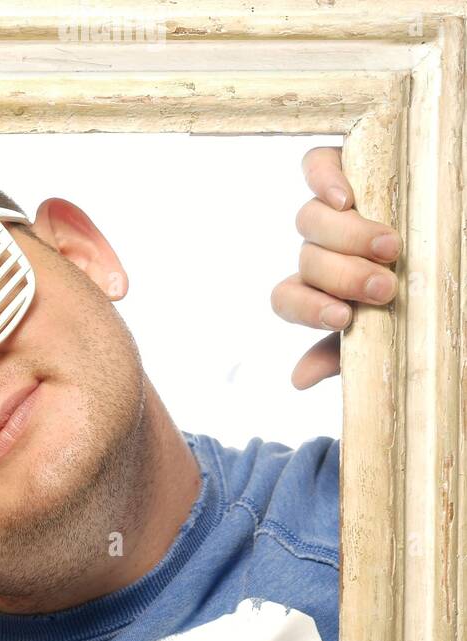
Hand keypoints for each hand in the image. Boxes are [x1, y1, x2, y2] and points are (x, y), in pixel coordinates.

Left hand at [270, 144, 401, 388]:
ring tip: (388, 248)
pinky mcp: (352, 170)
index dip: (307, 309)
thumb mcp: (388, 329)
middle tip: (383, 287)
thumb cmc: (421, 298)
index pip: (287, 298)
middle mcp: (321, 251)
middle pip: (306, 259)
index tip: (343, 318)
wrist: (456, 261)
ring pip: (309, 220)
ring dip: (345, 238)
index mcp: (320, 289)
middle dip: (342, 277)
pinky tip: (346, 198)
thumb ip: (343, 352)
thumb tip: (299, 378)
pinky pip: (316, 165)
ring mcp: (335, 211)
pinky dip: (324, 178)